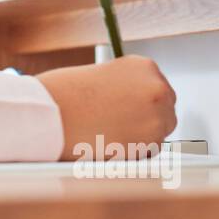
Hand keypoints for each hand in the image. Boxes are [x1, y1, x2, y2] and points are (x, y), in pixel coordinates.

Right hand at [35, 55, 176, 160]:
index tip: (129, 109)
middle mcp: (157, 89)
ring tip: (110, 133)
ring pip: (160, 132)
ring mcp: (157, 117)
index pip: (158, 87)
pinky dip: (133, 152)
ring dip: (141, 136)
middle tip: (121, 125)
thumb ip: (125, 87)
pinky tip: (110, 143)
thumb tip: (134, 104)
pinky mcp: (151, 144)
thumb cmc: (66, 94)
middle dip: (147, 119)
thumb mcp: (102, 76)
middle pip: (166, 110)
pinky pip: (149, 152)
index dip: (142, 101)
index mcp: (144, 66)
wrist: (52, 114)